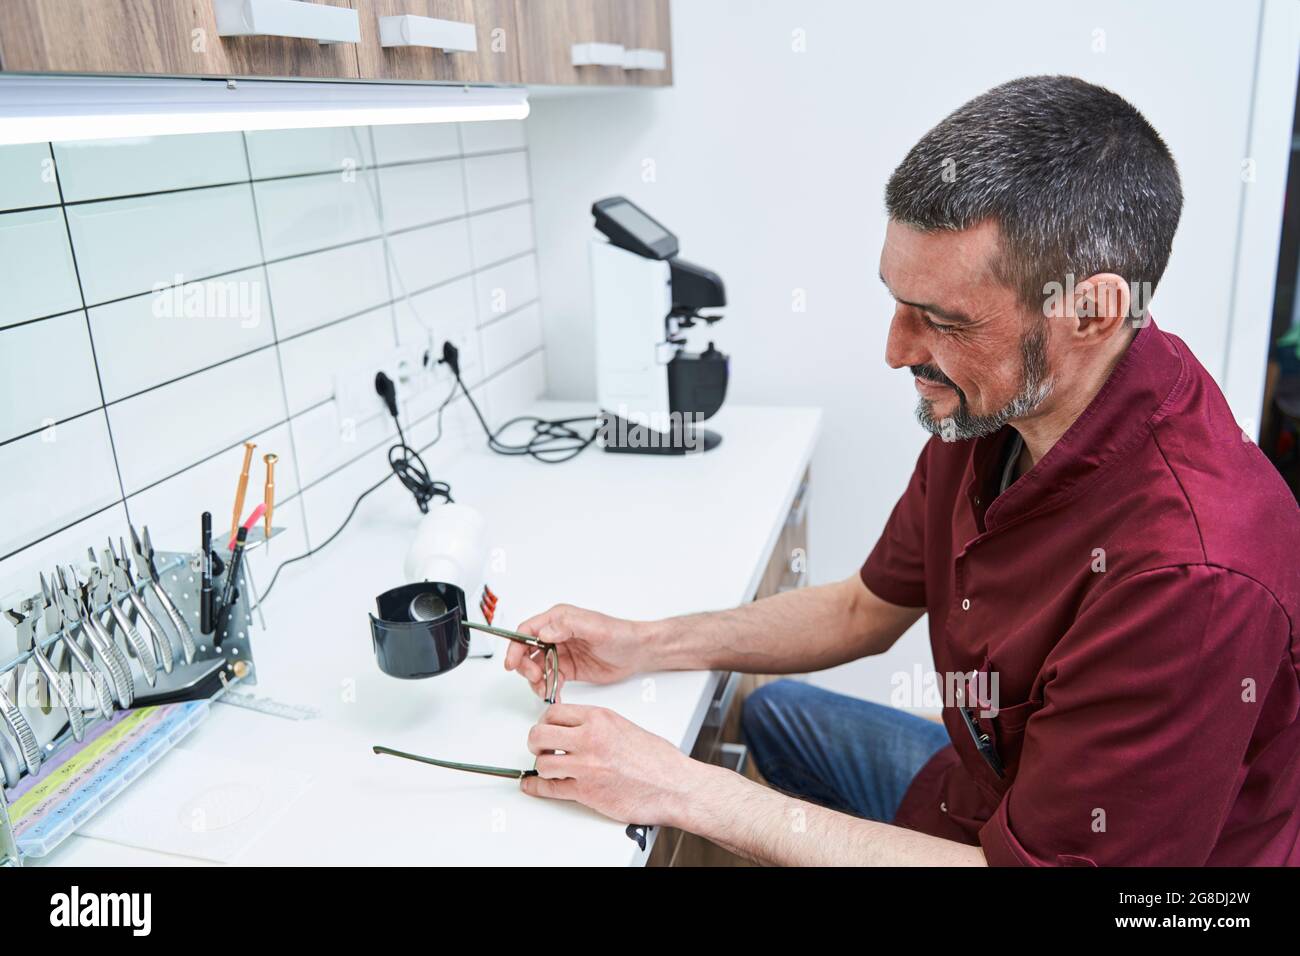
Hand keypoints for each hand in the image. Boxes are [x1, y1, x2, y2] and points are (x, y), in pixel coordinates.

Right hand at [506, 604, 646, 699]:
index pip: (527, 631)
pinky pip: (549, 679)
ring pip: (535, 667)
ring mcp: (561, 653)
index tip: (511, 664)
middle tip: (536, 678)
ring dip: (536, 680)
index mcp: (559, 620)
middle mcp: (556, 635)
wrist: (637, 652)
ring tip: (546, 690)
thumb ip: (567, 626)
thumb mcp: (594, 627)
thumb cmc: (619, 634)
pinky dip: (547, 688)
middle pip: (526, 650)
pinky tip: (554, 695)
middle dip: (525, 666)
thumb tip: (544, 632)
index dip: (515, 646)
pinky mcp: (568, 669)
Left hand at [521, 703, 703, 826]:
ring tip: (548, 767)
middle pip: (539, 735)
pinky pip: (550, 788)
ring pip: (543, 763)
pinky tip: (533, 785)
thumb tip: (579, 730)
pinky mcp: (586, 792)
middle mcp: (589, 739)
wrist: (674, 786)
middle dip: (536, 743)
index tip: (545, 728)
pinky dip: (537, 788)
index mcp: (600, 718)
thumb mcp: (625, 727)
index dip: (544, 722)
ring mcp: (586, 766)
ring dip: (542, 766)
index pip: (553, 713)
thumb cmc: (659, 761)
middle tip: (540, 747)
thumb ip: (599, 726)